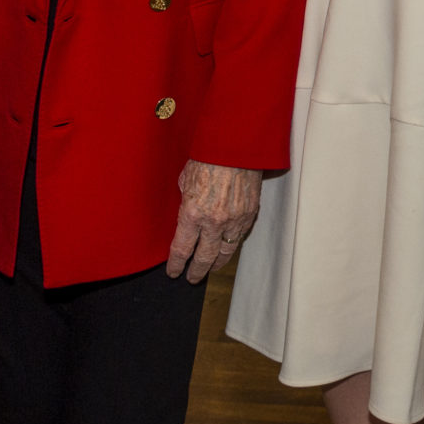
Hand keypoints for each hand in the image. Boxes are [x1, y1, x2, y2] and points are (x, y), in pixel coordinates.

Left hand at [165, 160, 259, 282]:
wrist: (236, 145)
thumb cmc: (206, 157)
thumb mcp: (184, 179)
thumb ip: (184, 200)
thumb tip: (184, 211)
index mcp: (192, 213)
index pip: (181, 249)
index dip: (175, 264)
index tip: (173, 272)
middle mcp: (213, 222)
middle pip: (203, 258)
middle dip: (196, 271)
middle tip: (192, 278)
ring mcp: (234, 220)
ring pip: (225, 252)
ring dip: (216, 263)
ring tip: (210, 269)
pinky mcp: (250, 214)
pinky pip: (239, 237)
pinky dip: (231, 245)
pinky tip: (226, 248)